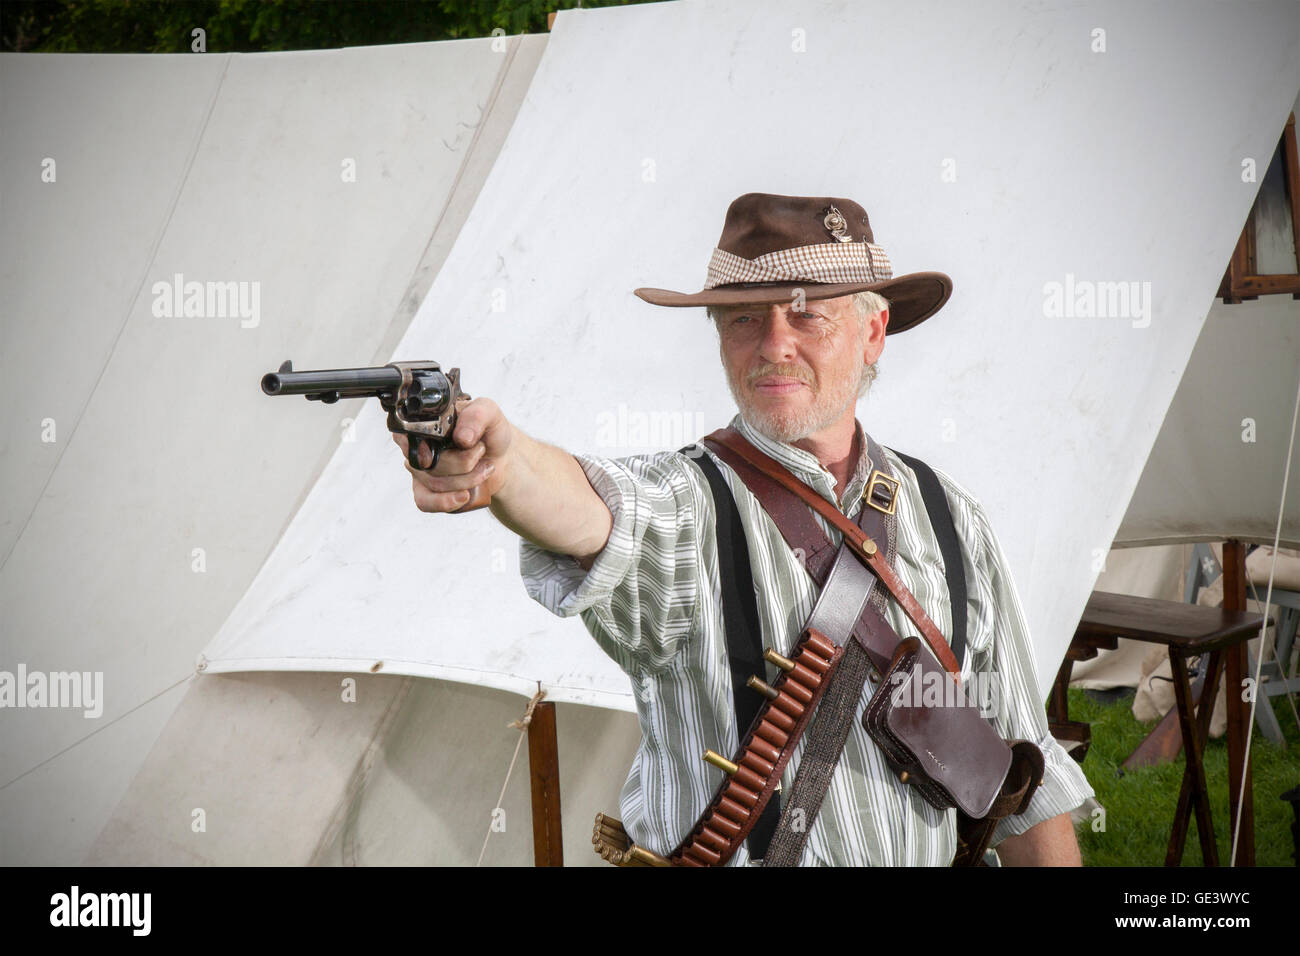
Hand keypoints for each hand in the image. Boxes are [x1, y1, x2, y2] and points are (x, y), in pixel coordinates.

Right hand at [393, 397, 512, 512]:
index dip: (418, 443)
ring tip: (484, 468)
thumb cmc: (489, 433)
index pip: (406, 433)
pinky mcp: (428, 492)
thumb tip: (461, 438)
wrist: (500, 458)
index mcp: (426, 423)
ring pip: (435, 483)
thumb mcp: (490, 413)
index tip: (448, 446)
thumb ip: (477, 416)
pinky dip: (446, 501)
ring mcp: (421, 471)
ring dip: (468, 479)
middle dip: (464, 463)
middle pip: (429, 463)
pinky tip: (465, 496)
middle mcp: (418, 447)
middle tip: (481, 452)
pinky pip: (426, 502)